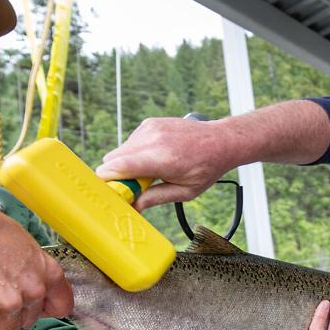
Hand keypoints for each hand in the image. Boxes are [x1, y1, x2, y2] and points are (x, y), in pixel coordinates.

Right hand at [0, 182, 73, 329]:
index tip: (31, 307)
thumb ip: (34, 269)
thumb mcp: (20, 241)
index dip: (44, 308)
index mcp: (46, 271)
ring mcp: (5, 304)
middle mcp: (31, 290)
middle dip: (10, 312)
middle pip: (28, 320)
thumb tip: (40, 290)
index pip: (62, 306)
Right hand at [94, 115, 238, 210]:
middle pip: (112, 159)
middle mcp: (152, 140)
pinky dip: (136, 152)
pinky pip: (130, 142)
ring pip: (120, 151)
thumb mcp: (185, 192)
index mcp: (162, 159)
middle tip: (138, 185)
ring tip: (153, 169)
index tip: (111, 192)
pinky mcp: (149, 123)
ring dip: (128, 163)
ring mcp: (149, 128)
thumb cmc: (206, 168)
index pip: (119, 166)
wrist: (221, 140)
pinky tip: (157, 156)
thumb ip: (155, 198)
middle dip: (118, 174)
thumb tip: (133, 207)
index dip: (108, 180)